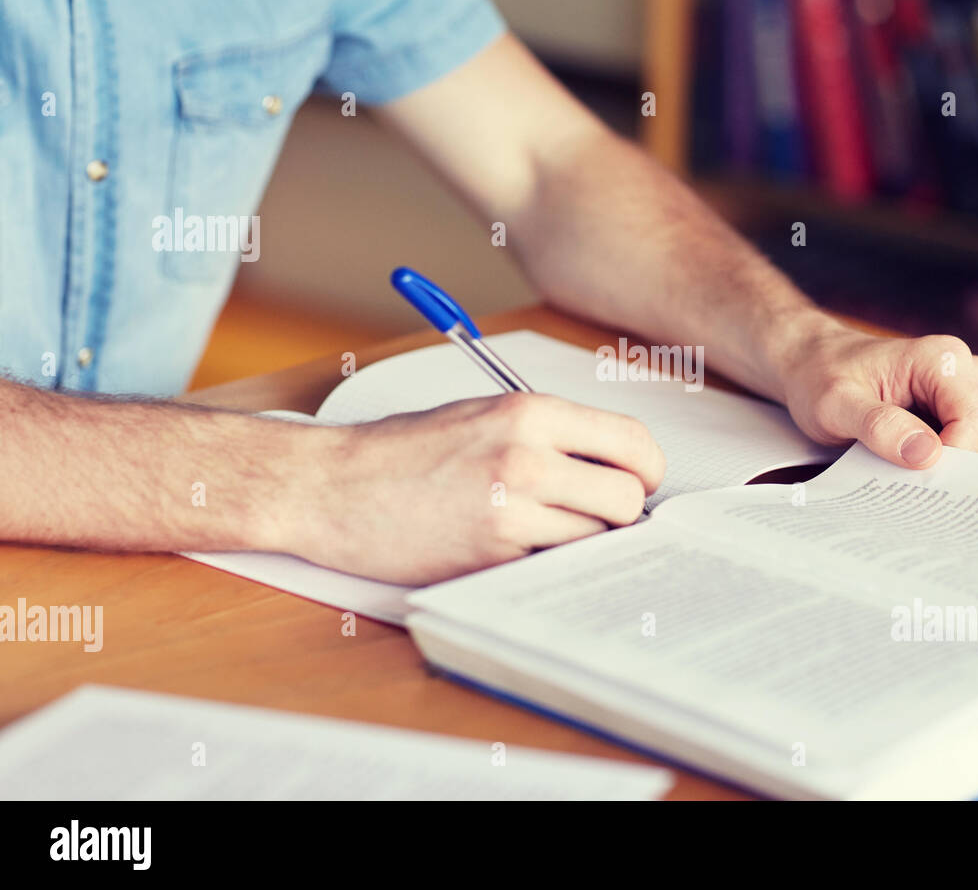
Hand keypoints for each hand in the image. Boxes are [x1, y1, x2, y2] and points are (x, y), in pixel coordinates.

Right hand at [285, 393, 664, 584]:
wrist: (329, 487)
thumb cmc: (401, 451)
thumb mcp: (483, 414)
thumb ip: (550, 433)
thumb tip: (613, 462)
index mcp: (529, 412)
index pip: (633, 442)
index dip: (646, 468)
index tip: (639, 481)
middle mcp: (527, 458)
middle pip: (629, 499)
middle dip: (622, 512)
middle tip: (597, 514)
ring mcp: (510, 511)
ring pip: (597, 538)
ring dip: (583, 540)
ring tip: (545, 528)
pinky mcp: (490, 557)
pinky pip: (551, 565)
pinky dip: (544, 561)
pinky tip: (514, 547)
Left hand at [779, 323, 977, 468]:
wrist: (816, 364)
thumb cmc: (822, 377)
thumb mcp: (835, 404)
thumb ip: (878, 425)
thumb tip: (927, 454)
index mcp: (942, 360)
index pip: (975, 423)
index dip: (954, 460)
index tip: (918, 481)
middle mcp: (968, 372)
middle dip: (959, 471)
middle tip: (914, 491)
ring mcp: (973, 393)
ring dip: (963, 475)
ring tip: (918, 485)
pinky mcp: (968, 413)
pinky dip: (964, 472)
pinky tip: (931, 482)